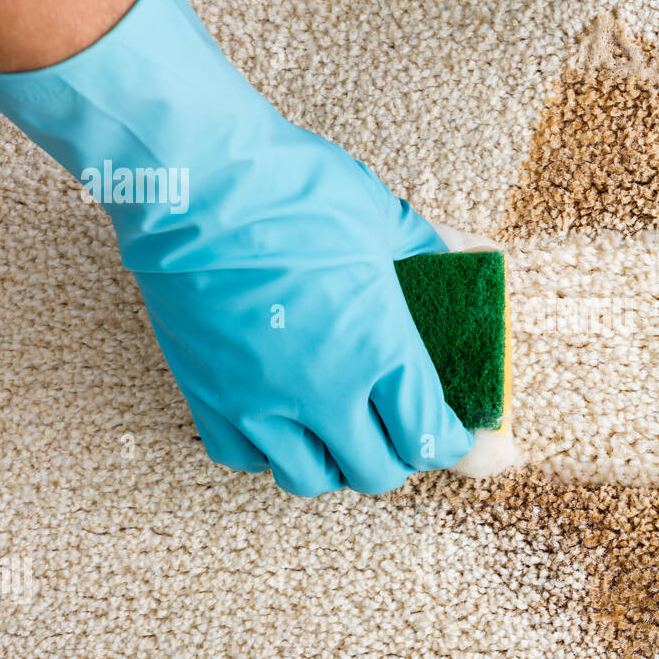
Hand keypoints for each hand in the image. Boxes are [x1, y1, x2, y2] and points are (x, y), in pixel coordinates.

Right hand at [0, 0, 470, 495]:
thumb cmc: (293, 191)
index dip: (457, 447)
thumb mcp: (383, 218)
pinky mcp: (208, 396)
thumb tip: (464, 258)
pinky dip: (269, 450)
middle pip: (376, 473)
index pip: (433, 439)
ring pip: (310, 479)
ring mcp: (261, 401)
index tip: (461, 438)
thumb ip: (430, 253)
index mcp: (381, 349)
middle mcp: (324, 391)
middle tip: (399, 428)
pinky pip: (245, 458)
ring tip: (340, 429)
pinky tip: (281, 417)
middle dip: (398, 456)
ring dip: (336, 462)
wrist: (194, 179)